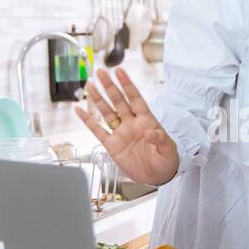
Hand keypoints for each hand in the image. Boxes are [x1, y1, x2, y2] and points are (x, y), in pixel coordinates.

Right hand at [74, 67, 178, 185]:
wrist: (158, 177)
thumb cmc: (166, 161)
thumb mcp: (168, 149)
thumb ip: (160, 139)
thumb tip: (150, 132)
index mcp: (146, 120)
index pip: (135, 98)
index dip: (127, 85)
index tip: (120, 71)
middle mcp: (132, 123)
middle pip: (119, 101)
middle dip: (110, 86)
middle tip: (101, 72)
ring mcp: (121, 133)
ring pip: (107, 112)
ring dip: (98, 99)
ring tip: (90, 85)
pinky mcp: (112, 145)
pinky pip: (98, 131)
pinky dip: (88, 121)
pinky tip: (80, 111)